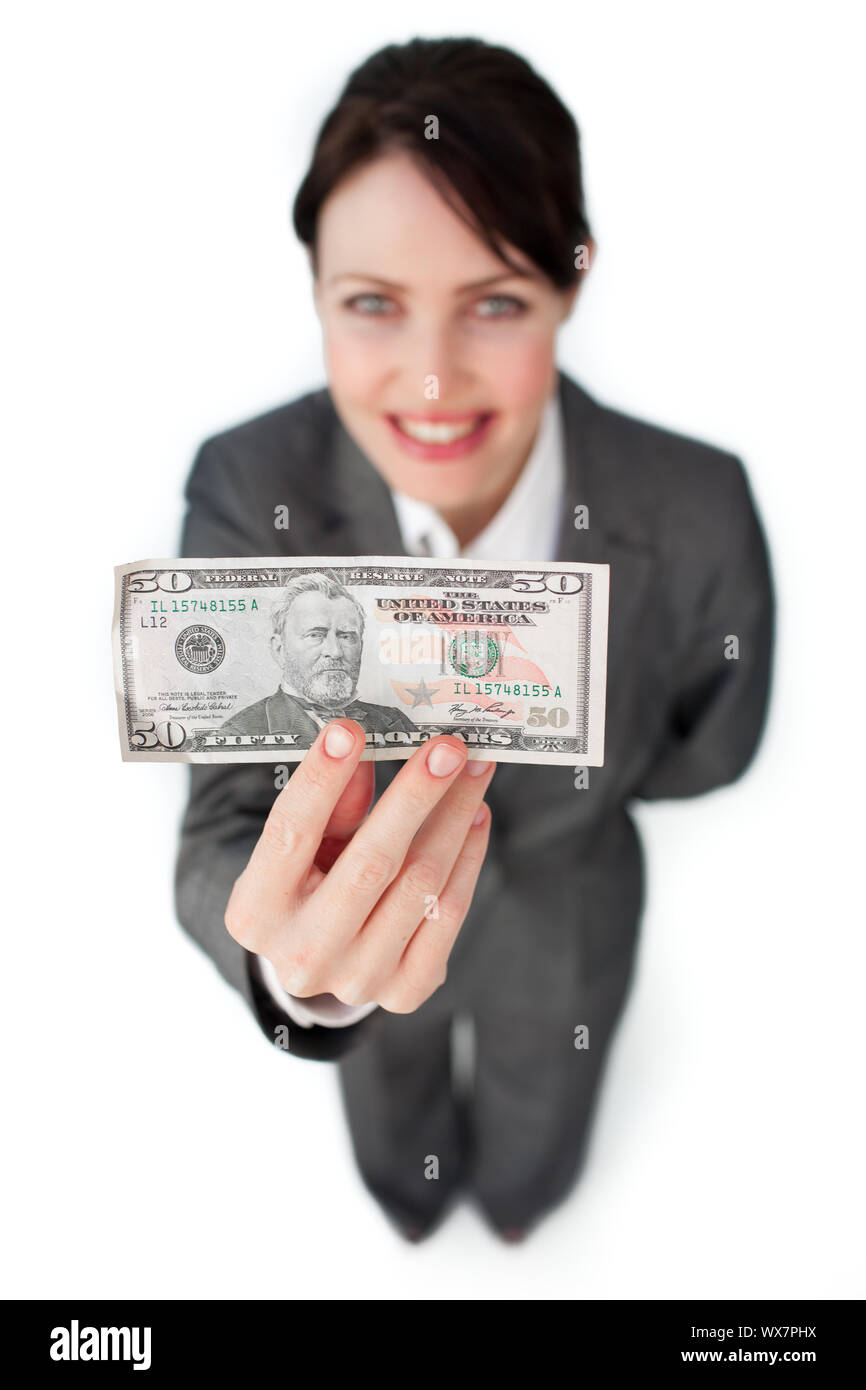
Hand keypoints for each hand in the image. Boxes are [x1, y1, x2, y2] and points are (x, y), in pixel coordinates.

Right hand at [225, 720, 494, 1013]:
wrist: (321, 961)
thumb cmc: (307, 883)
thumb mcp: (302, 845)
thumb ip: (331, 802)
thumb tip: (366, 745)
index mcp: (255, 913)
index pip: (290, 834)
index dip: (321, 779)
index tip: (350, 729)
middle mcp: (303, 954)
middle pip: (370, 863)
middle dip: (414, 796)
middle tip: (447, 747)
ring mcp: (358, 979)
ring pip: (420, 883)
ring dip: (454, 817)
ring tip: (472, 770)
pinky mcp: (406, 990)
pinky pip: (448, 912)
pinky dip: (468, 856)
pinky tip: (475, 816)